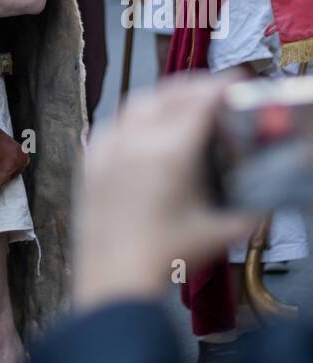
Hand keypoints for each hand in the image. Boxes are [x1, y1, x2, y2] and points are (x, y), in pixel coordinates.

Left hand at [74, 73, 257, 311]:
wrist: (113, 279)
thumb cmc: (167, 257)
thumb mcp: (219, 232)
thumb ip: (252, 212)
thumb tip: (271, 198)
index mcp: (170, 151)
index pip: (200, 102)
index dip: (221, 87)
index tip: (235, 83)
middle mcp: (136, 140)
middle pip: (169, 94)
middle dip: (194, 87)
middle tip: (214, 91)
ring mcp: (108, 146)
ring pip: (138, 103)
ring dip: (164, 97)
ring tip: (182, 104)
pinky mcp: (91, 159)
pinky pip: (114, 122)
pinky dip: (135, 116)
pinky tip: (145, 127)